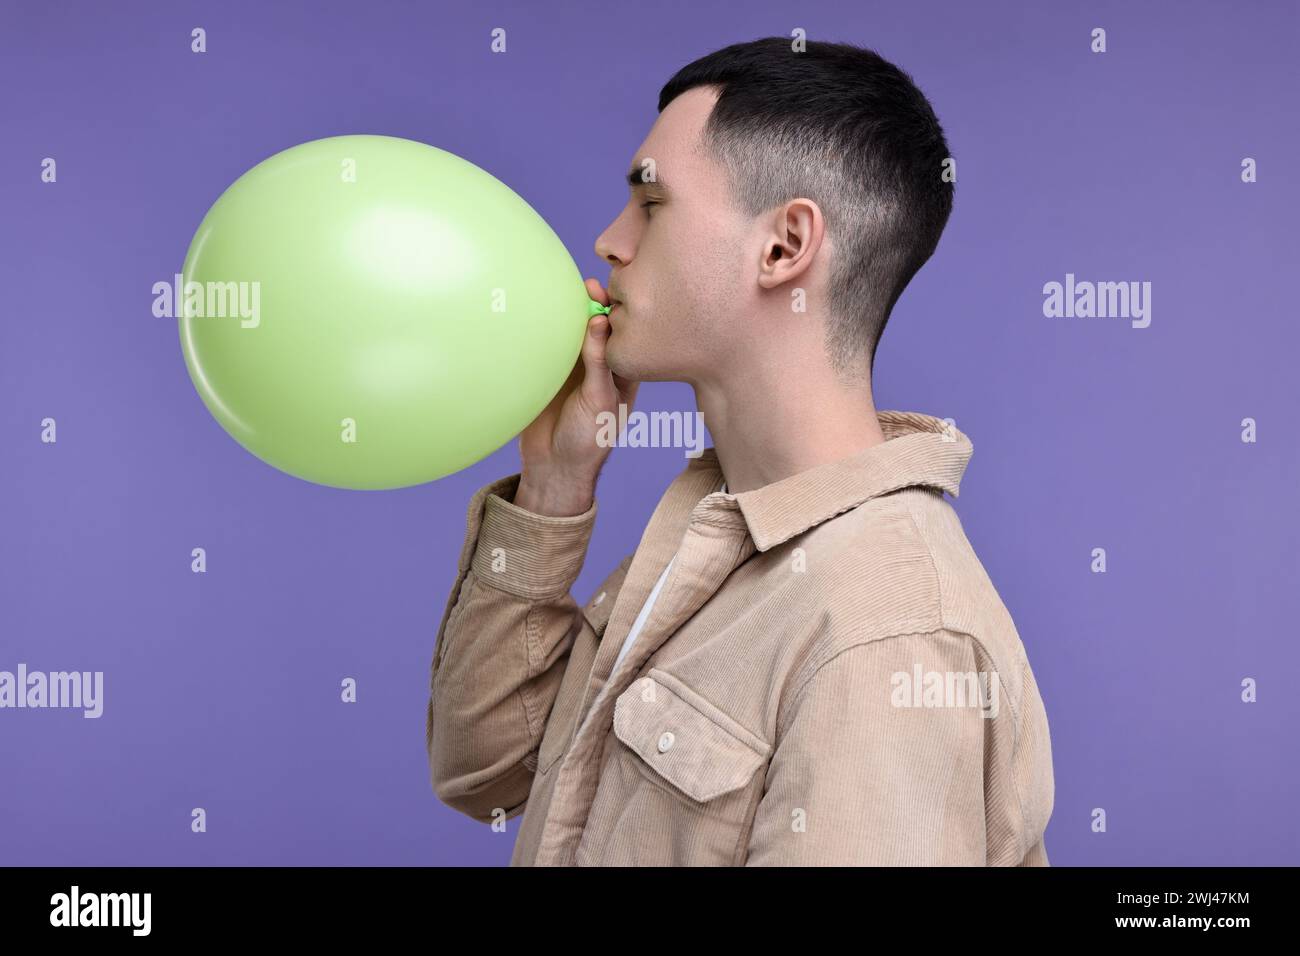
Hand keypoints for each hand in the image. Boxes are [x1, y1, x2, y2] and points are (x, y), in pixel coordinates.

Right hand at [514, 278, 639, 515]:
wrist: (553, 467)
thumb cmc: (588, 440)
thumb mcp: (600, 400)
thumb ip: (598, 362)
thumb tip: (599, 321)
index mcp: (620, 373)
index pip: (623, 336)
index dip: (619, 313)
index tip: (612, 293)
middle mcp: (598, 366)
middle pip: (598, 327)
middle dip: (595, 304)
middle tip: (590, 286)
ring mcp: (572, 368)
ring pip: (573, 332)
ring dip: (570, 313)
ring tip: (568, 291)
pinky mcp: (547, 371)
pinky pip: (548, 345)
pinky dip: (547, 328)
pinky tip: (544, 312)